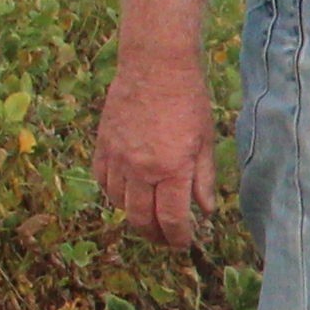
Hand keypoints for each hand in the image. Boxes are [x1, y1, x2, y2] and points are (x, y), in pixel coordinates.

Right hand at [95, 56, 218, 245]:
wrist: (155, 66)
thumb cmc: (188, 100)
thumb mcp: (206, 141)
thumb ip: (204, 179)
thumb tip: (206, 210)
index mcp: (171, 169)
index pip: (171, 219)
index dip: (178, 237)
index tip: (184, 243)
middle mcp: (140, 169)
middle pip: (141, 219)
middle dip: (155, 235)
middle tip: (166, 239)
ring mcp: (117, 158)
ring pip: (119, 203)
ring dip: (134, 216)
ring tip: (149, 218)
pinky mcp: (102, 146)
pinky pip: (103, 181)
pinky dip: (114, 194)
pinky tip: (127, 194)